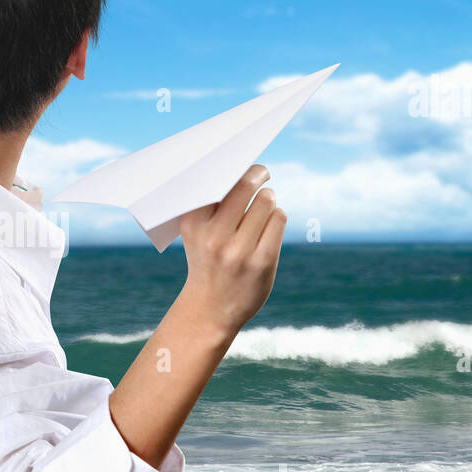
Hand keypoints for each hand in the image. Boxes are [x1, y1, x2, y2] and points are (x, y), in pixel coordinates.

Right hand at [177, 164, 285, 341]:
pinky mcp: (262, 262)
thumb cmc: (206, 261)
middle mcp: (214, 237)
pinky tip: (270, 220)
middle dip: (257, 173)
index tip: (240, 162)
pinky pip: (278, 219)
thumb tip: (241, 169)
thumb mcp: (196, 233)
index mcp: (193, 224)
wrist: (210, 309)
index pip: (217, 182)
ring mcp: (239, 252)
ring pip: (265, 201)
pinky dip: (276, 215)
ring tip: (263, 202)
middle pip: (244, 186)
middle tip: (262, 171)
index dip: (233, 167)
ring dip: (267, 197)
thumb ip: (212, 205)